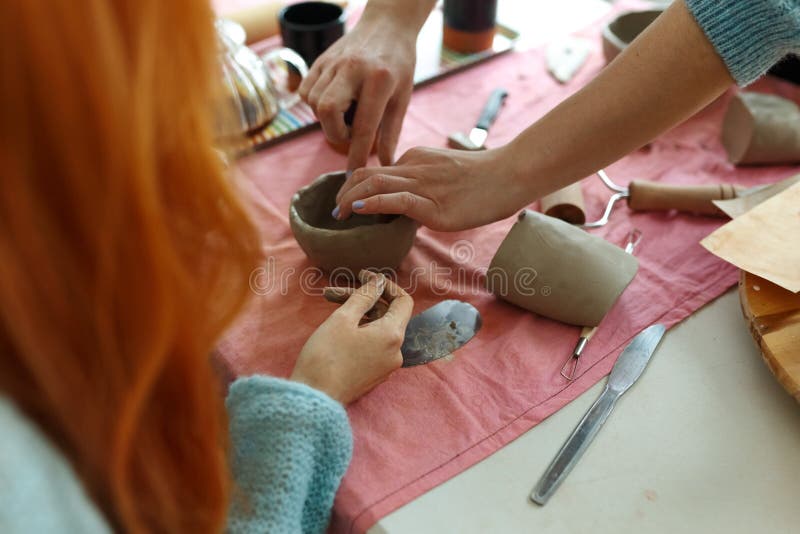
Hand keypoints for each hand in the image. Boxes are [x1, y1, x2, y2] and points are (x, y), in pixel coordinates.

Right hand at [290, 271, 412, 403]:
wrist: (314, 398)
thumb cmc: (326, 355)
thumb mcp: (343, 318)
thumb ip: (364, 296)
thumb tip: (378, 282)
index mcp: (392, 336)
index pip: (403, 301)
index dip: (384, 285)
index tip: (363, 277)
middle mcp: (395, 352)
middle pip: (386, 315)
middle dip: (362, 299)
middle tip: (332, 293)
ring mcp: (385, 366)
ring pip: (377, 330)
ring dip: (357, 314)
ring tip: (328, 306)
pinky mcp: (373, 375)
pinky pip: (372, 345)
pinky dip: (358, 332)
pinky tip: (337, 327)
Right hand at [298, 13, 416, 168]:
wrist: (387, 25)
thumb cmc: (399, 65)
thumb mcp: (402, 98)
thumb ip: (391, 133)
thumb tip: (385, 166)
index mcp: (379, 80)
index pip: (364, 126)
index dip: (357, 154)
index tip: (353, 174)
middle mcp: (352, 69)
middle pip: (327, 111)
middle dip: (335, 133)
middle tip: (351, 134)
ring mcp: (332, 62)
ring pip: (314, 103)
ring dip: (327, 119)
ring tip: (347, 114)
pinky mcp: (319, 60)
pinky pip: (306, 92)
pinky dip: (316, 105)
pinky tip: (335, 102)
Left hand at [332, 144, 530, 230]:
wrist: (511, 174)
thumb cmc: (486, 180)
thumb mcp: (447, 176)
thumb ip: (424, 186)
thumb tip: (406, 209)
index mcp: (416, 158)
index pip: (378, 171)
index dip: (357, 186)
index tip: (348, 201)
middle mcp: (415, 166)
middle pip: (368, 174)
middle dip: (345, 192)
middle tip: (336, 209)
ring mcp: (423, 184)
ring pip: (374, 184)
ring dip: (350, 199)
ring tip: (339, 214)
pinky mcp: (433, 204)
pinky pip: (395, 199)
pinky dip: (372, 203)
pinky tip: (359, 210)